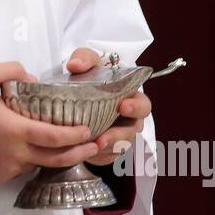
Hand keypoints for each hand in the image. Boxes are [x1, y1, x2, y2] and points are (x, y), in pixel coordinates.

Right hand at [0, 61, 103, 183]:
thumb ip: (12, 70)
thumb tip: (32, 79)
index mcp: (16, 130)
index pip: (55, 137)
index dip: (76, 136)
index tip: (89, 131)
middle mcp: (16, 153)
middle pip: (56, 158)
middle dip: (80, 152)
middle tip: (95, 145)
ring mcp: (8, 168)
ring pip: (39, 163)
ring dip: (55, 156)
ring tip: (69, 147)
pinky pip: (21, 168)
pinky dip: (31, 159)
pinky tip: (33, 148)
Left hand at [65, 47, 150, 166]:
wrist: (71, 100)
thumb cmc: (88, 78)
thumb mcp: (87, 64)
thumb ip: (84, 59)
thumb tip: (75, 65)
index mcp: (130, 97)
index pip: (143, 104)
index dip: (136, 106)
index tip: (123, 106)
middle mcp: (129, 118)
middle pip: (135, 129)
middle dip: (122, 134)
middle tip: (105, 135)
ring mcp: (119, 135)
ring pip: (121, 145)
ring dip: (109, 146)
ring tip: (95, 145)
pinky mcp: (109, 149)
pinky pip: (108, 155)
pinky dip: (100, 154)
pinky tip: (89, 152)